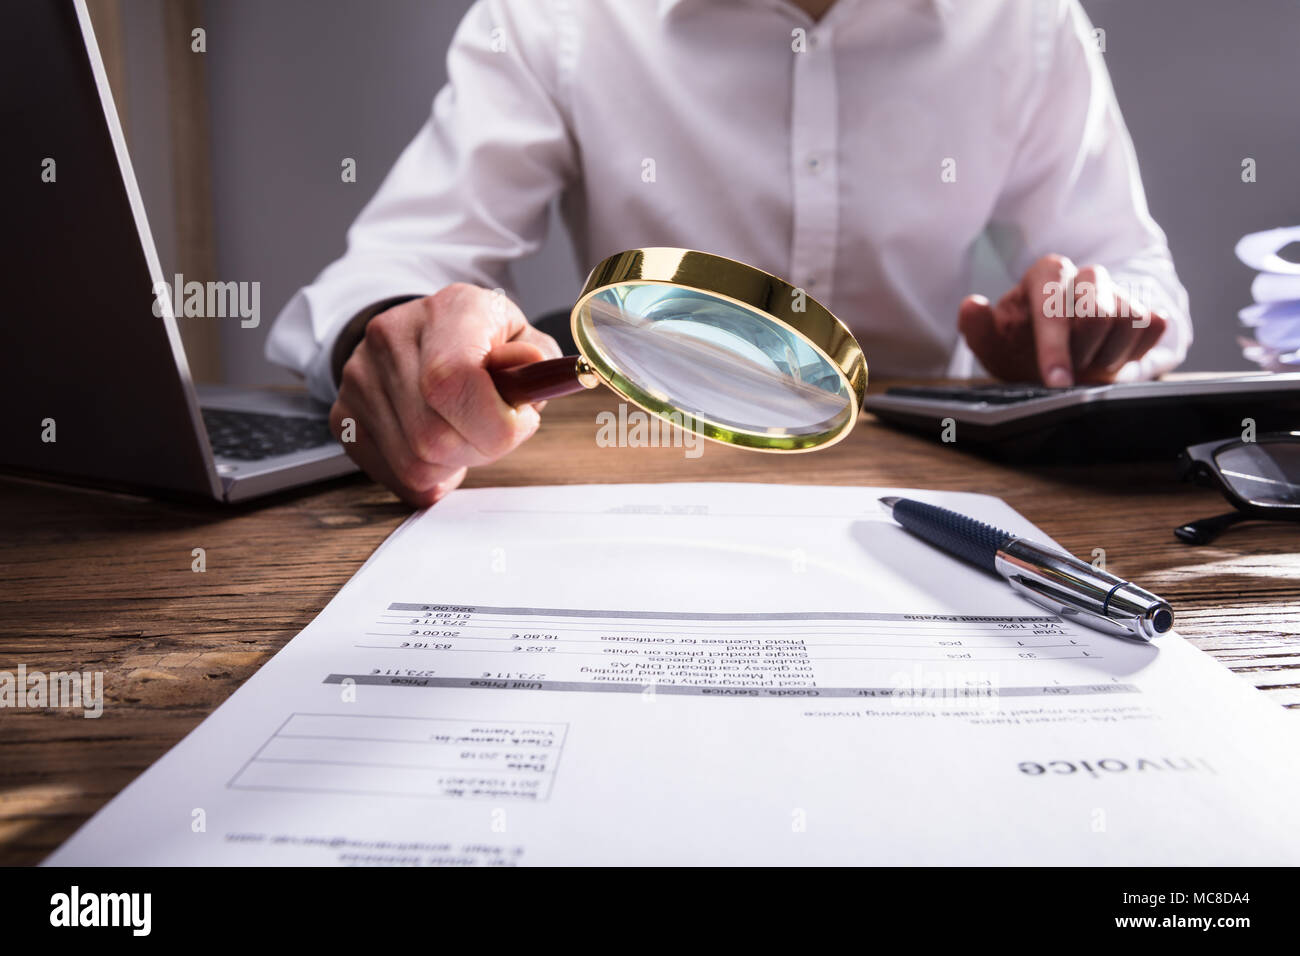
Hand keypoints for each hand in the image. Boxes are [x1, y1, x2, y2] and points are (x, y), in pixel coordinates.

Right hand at [329, 284, 560, 506]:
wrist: (421, 333)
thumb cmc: (482, 342)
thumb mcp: (521, 337)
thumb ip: (538, 356)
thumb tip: (531, 366)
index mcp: (448, 311)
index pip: (453, 380)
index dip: (494, 421)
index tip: (517, 421)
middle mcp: (392, 337)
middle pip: (434, 437)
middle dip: (479, 450)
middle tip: (492, 430)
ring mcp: (359, 378)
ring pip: (414, 465)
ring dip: (454, 464)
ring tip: (464, 431)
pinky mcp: (343, 415)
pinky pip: (394, 476)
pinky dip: (428, 474)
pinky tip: (438, 444)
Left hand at [957, 255, 1167, 385]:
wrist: (1056, 357)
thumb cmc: (1020, 347)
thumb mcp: (992, 343)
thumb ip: (977, 327)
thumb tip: (972, 305)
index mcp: (1046, 274)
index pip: (1055, 303)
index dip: (1056, 347)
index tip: (1056, 382)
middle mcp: (1086, 275)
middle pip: (1098, 312)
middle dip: (1082, 354)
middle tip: (1068, 376)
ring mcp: (1120, 290)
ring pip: (1129, 320)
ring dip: (1107, 358)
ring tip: (1085, 368)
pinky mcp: (1145, 309)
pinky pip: (1153, 327)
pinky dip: (1133, 353)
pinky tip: (1110, 360)